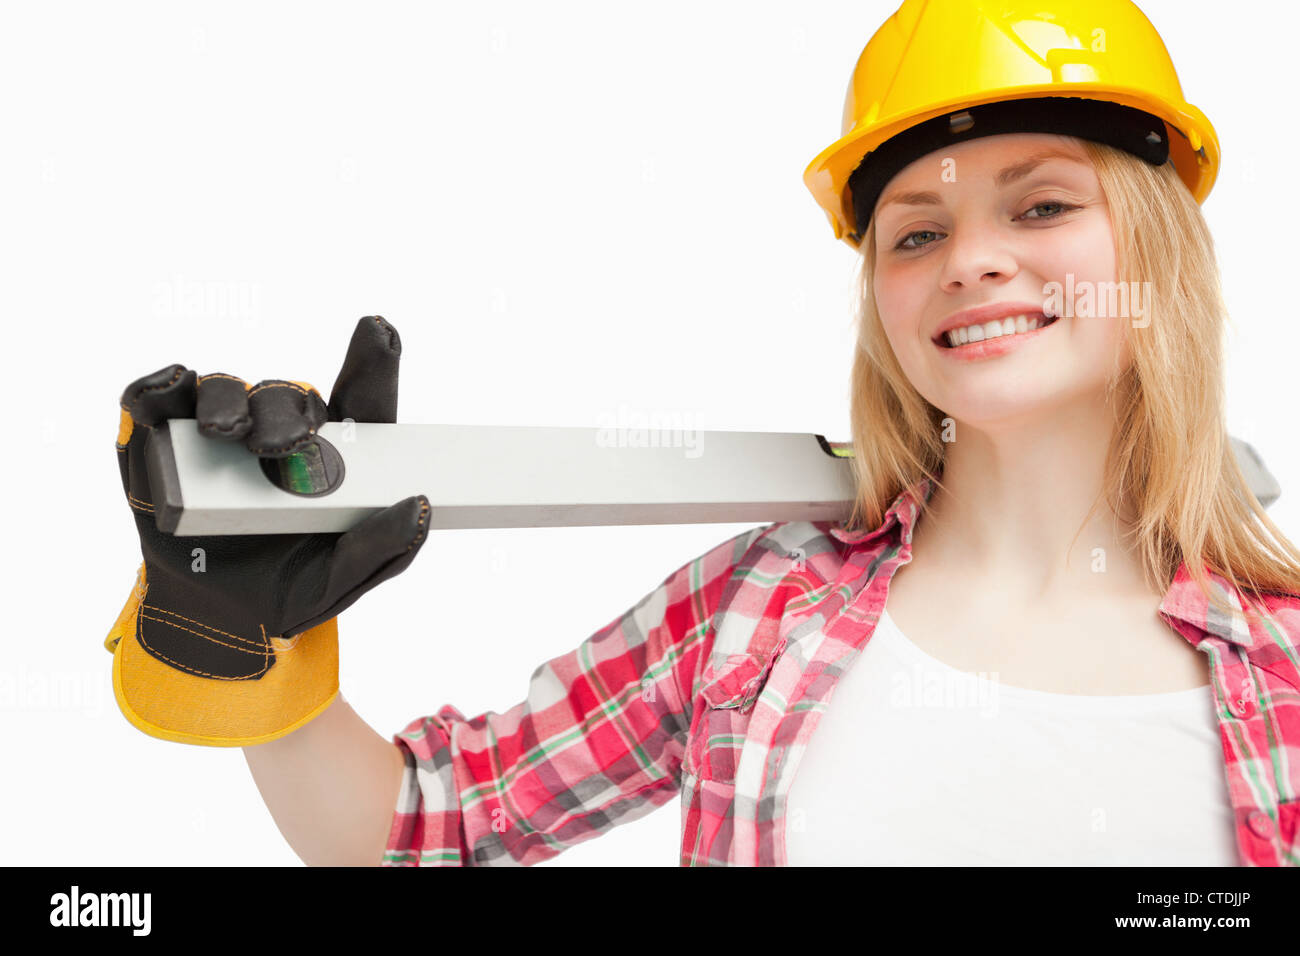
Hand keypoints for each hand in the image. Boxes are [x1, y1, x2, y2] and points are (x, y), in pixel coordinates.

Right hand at [107, 315, 429, 745]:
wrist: (210, 622)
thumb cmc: (286, 592)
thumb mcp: (338, 582)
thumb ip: (382, 550)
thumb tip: (421, 507)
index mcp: (331, 458)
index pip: (361, 402)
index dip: (374, 364)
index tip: (381, 332)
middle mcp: (277, 434)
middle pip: (291, 396)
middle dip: (287, 412)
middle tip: (282, 446)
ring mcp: (219, 432)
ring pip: (226, 388)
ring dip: (228, 400)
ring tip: (227, 431)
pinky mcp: (161, 439)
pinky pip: (156, 398)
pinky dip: (158, 388)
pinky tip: (169, 387)